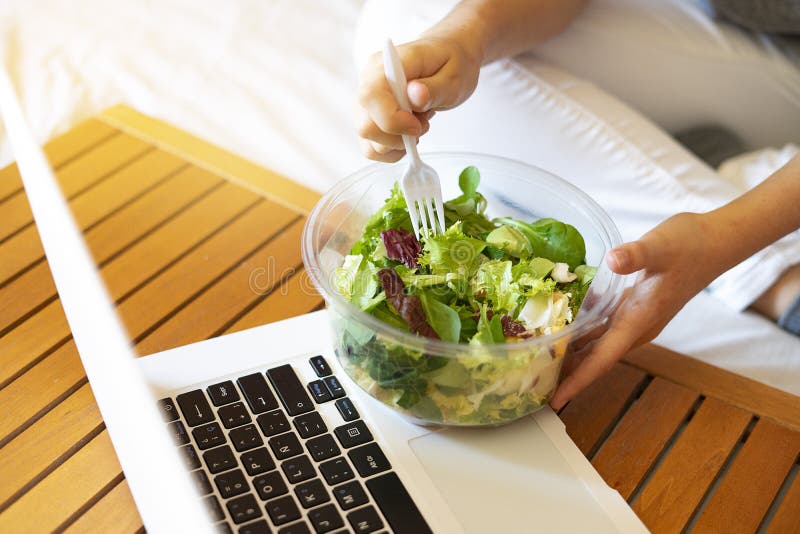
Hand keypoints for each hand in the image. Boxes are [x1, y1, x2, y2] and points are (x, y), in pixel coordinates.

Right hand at [356, 35, 481, 161]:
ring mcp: (367, 101)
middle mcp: (368, 81)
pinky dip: (391, 150)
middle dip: (397, 137)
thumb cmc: (449, 63)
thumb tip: (414, 95)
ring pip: (367, 139)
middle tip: (422, 125)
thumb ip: (433, 88)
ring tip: (417, 125)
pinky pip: (371, 146)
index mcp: (386, 65)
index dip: (392, 120)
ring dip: (396, 143)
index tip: (418, 125)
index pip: (371, 97)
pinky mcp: (370, 117)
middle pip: (365, 125)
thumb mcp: (453, 76)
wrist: (447, 56)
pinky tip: (407, 138)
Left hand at [550, 212, 720, 409]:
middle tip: (534, 387)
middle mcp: (636, 326)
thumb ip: (638, 255)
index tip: (556, 400)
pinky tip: (561, 332)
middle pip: (596, 360)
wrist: (715, 242)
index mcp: (639, 320)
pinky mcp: (633, 306)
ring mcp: (635, 318)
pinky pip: (601, 328)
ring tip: (539, 367)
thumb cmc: (691, 246)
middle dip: (568, 376)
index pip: (603, 359)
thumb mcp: (661, 246)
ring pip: (597, 345)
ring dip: (572, 358)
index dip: (578, 381)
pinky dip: (581, 335)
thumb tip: (614, 260)